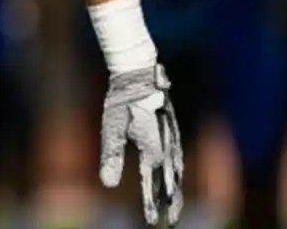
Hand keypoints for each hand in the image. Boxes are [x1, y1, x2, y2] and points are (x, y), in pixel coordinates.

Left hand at [100, 64, 183, 225]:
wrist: (139, 72)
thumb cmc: (122, 100)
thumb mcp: (112, 127)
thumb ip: (112, 156)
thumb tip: (108, 185)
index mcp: (152, 148)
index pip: (151, 183)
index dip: (151, 203)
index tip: (151, 221)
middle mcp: (167, 145)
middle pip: (171, 181)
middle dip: (171, 202)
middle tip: (171, 221)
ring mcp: (172, 137)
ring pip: (178, 169)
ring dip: (176, 188)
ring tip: (173, 204)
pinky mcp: (172, 129)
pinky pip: (178, 155)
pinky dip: (178, 170)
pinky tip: (175, 174)